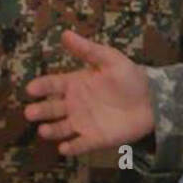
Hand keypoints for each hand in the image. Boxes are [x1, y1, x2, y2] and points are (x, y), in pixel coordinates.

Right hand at [24, 31, 154, 155]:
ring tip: (43, 131)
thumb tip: (65, 33)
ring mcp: (83, 122)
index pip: (53, 85)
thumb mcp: (109, 58)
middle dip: (40, 110)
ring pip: (62, 128)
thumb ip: (87, 50)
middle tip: (30, 113)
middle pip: (52, 108)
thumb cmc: (128, 76)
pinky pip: (81, 145)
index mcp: (75, 83)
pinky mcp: (95, 139)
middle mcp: (74, 104)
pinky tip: (65, 148)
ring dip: (52, 130)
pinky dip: (72, 148)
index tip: (30, 89)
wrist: (152, 100)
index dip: (41, 86)